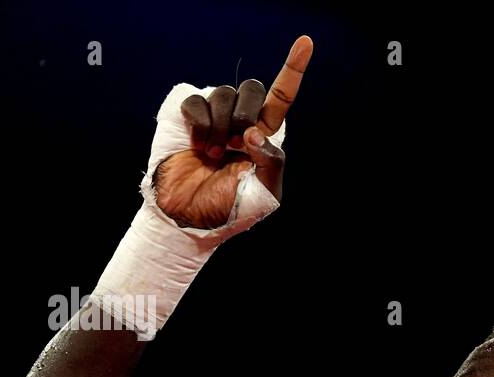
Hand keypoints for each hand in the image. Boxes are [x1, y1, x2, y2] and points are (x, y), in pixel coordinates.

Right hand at [154, 35, 312, 228]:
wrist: (192, 217)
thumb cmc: (230, 209)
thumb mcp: (266, 192)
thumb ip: (273, 161)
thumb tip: (253, 131)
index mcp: (265, 136)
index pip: (282, 96)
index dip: (293, 69)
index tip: (305, 43)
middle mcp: (241, 121)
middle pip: (252, 88)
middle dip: (245, 116)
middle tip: (235, 146)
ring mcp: (214, 116)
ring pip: (223, 93)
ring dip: (219, 128)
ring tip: (213, 155)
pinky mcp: (188, 116)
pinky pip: (197, 100)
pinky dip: (199, 124)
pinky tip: (198, 146)